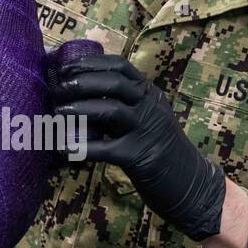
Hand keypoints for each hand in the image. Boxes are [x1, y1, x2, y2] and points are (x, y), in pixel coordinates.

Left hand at [50, 54, 226, 241]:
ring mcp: (147, 131)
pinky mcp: (141, 157)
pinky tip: (62, 149)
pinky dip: (82, 148)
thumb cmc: (160, 150)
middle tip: (58, 88)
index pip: (121, 67)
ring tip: (57, 112)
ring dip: (80, 109)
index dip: (91, 63)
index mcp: (150, 94)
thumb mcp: (147, 119)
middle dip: (83, 81)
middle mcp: (150, 107)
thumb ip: (123, 106)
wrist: (191, 183)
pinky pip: (106, 149)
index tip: (66, 67)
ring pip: (111, 110)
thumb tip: (81, 97)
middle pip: (115, 83)